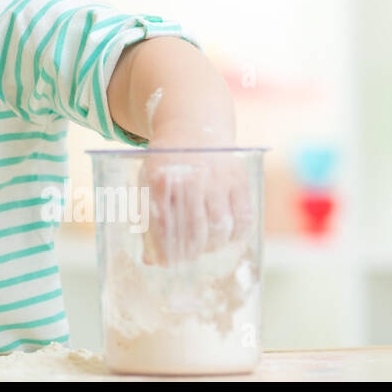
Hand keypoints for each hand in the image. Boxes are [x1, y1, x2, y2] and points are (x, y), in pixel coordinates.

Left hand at [138, 130, 252, 265]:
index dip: (166, 248)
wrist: (192, 128)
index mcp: (161, 177)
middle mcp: (192, 177)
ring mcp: (218, 177)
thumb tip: (150, 261)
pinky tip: (227, 238)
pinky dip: (238, 234)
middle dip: (191, 251)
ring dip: (214, 245)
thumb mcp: (147, 182)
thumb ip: (147, 219)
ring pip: (221, 226)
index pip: (164, 223)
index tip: (167, 263)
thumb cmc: (166, 164)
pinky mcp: (239, 178)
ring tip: (205, 247)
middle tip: (187, 258)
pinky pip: (244, 217)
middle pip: (196, 229)